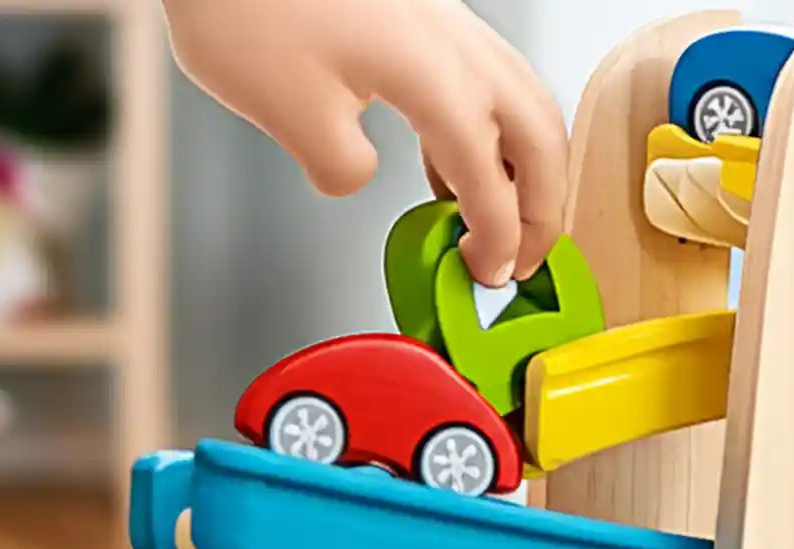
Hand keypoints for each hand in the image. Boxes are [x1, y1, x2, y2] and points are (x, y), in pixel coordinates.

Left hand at [161, 0, 567, 285]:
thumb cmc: (248, 2)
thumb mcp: (288, 112)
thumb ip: (341, 167)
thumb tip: (360, 179)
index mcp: (438, 81)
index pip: (494, 182)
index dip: (501, 239)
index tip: (493, 276)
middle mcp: (461, 51)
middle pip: (541, 141)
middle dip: (544, 210)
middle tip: (524, 259)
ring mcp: (452, 29)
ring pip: (527, 107)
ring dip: (529, 170)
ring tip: (501, 220)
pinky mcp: (431, 20)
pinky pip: (490, 86)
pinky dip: (494, 136)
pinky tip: (454, 167)